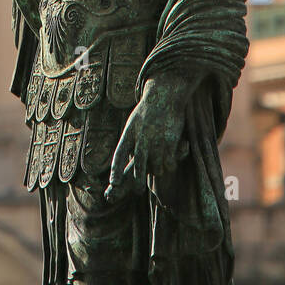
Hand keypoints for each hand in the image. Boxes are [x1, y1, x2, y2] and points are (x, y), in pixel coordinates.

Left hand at [105, 76, 189, 201]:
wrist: (165, 93)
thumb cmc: (148, 110)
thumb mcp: (133, 122)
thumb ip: (130, 141)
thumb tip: (125, 160)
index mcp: (129, 132)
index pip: (119, 154)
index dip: (116, 170)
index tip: (113, 183)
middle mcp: (142, 137)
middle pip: (138, 165)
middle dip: (137, 181)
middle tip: (137, 191)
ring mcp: (157, 139)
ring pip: (156, 167)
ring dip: (157, 170)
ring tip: (159, 167)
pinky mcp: (171, 140)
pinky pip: (170, 162)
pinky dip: (170, 164)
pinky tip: (170, 160)